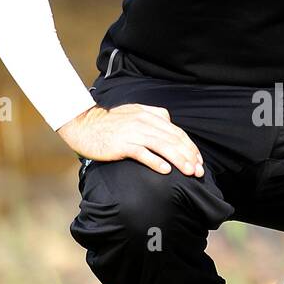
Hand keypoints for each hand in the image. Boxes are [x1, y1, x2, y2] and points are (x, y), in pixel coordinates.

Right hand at [57, 103, 204, 176]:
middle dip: (190, 156)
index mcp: (149, 116)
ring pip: (162, 146)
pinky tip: (166, 170)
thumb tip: (169, 120)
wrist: (83, 124)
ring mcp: (133, 133)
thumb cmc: (108, 122)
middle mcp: (144, 123)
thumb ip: (153, 114)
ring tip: (189, 172)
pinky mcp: (122, 144)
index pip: (177, 132)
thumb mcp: (133, 111)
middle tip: (199, 171)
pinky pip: (142, 153)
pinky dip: (155, 161)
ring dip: (179, 160)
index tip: (199, 161)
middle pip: (173, 140)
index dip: (190, 147)